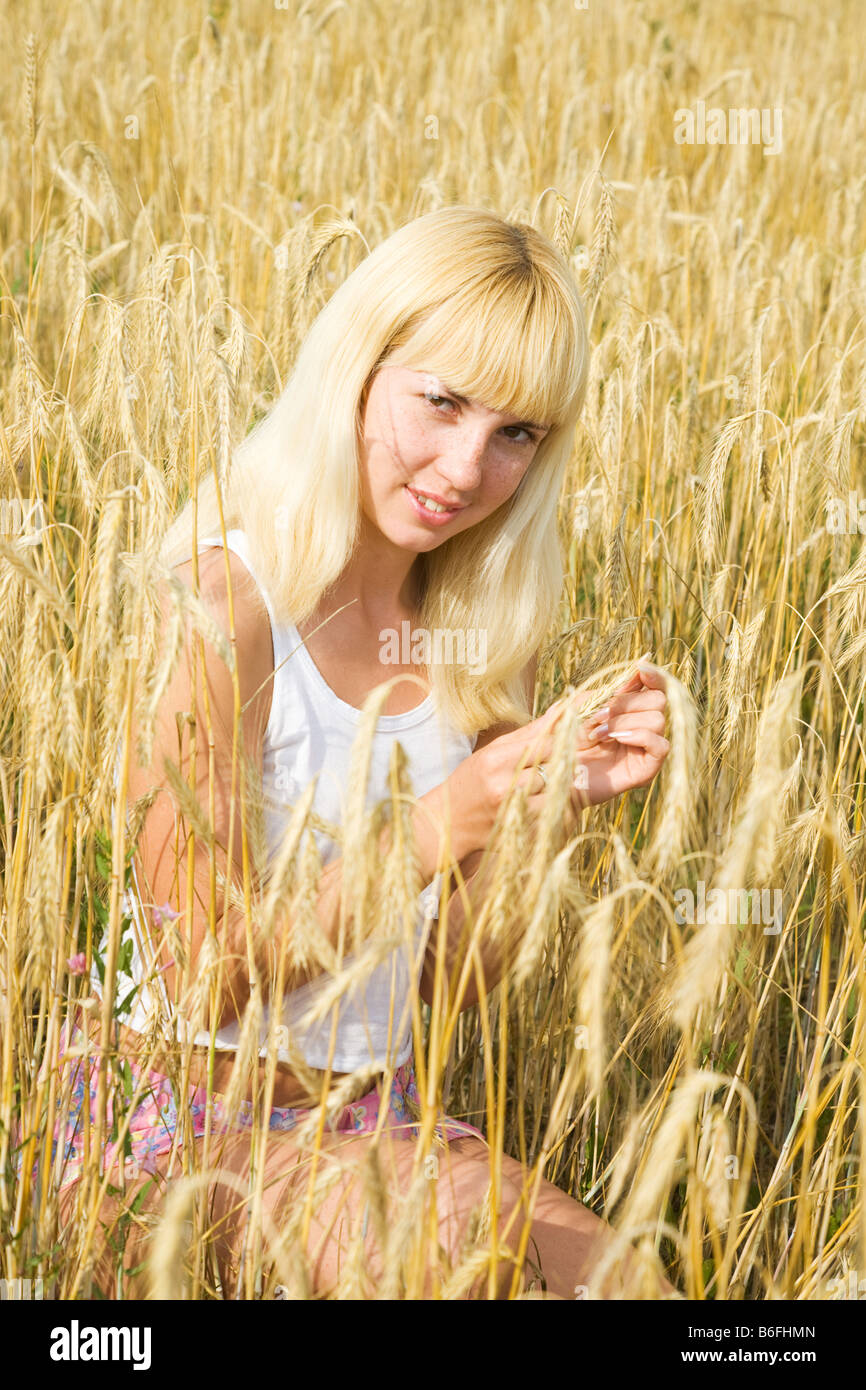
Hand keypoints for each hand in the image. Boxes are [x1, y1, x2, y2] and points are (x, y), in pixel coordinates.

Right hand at [465, 679, 619, 837]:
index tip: (582, 735)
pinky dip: (562, 811)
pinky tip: (555, 806)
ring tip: (563, 785)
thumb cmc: (472, 782)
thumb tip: (564, 708)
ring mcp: (513, 811)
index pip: (547, 744)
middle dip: (569, 765)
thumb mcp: (494, 751)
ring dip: (567, 789)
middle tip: (578, 762)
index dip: (568, 739)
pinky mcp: (521, 832)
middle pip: (556, 769)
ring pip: (560, 795)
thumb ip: (531, 733)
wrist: (448, 824)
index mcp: (497, 759)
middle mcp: (505, 785)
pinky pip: (556, 818)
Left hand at [570, 663, 668, 808]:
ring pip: (658, 720)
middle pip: (658, 699)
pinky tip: (617, 741)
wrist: (552, 771)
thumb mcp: (580, 705)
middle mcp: (640, 726)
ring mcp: (643, 748)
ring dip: (625, 722)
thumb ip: (609, 689)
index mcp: (627, 708)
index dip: (653, 674)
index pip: (654, 685)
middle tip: (599, 717)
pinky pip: (662, 746)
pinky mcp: (645, 770)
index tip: (641, 668)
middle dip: (627, 703)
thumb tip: (641, 666)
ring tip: (599, 734)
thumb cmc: (561, 737)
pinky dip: (640, 736)